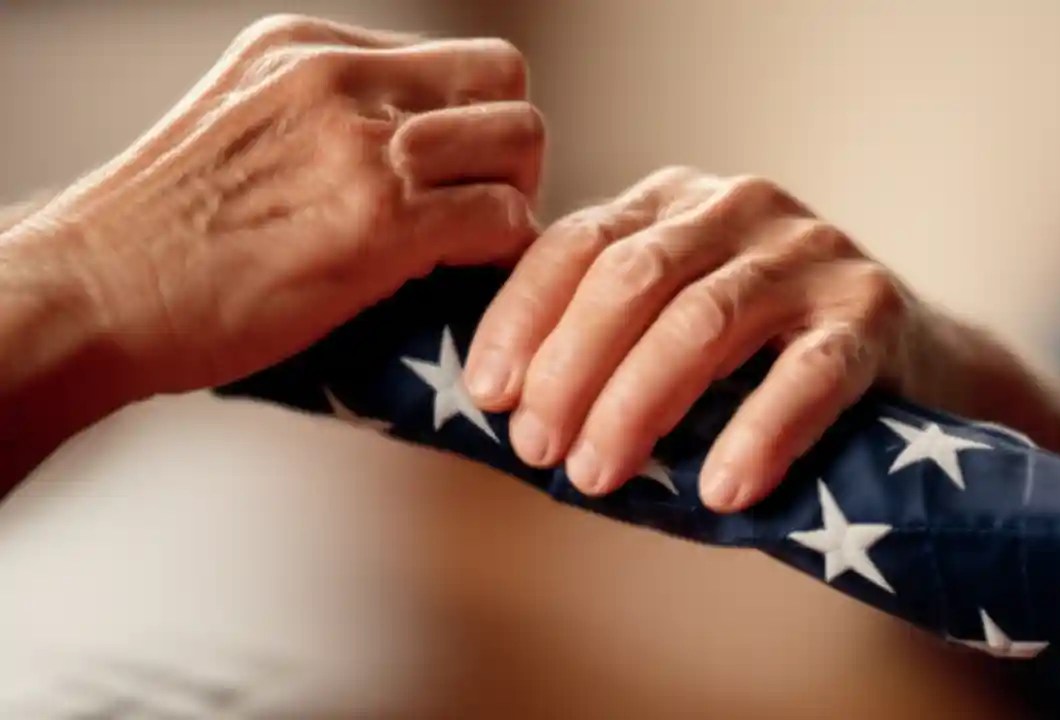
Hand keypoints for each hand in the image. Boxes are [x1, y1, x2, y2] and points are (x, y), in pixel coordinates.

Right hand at [2, 15, 542, 398]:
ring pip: (520, 140)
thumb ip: (326, 120)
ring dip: (514, 200)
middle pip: (504, 80)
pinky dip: (504, 253)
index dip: (472, 123)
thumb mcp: (245, 128)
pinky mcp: (379, 221)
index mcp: (307, 49)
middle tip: (483, 208)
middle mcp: (341, 78)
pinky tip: (464, 279)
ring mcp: (362, 144)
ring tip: (474, 250)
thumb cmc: (163, 236)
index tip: (455, 177)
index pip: (454, 60)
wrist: (96, 293)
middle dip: (510, 151)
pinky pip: (503, 217)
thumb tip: (408, 155)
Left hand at [463, 167, 1006, 512]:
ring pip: (704, 321)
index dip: (522, 316)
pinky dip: (758, 432)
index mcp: (675, 200)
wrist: (907, 358)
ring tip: (598, 475)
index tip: (487, 393)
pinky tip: (721, 488)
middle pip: (633, 278)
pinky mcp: (871, 311)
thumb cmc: (760, 352)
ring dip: (639, 404)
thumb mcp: (673, 313)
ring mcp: (811, 253)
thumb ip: (603, 329)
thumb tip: (502, 403)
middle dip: (572, 369)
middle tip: (539, 451)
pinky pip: (807, 373)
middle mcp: (740, 207)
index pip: (579, 241)